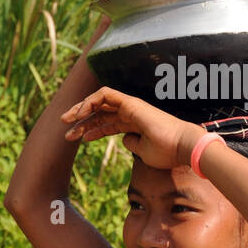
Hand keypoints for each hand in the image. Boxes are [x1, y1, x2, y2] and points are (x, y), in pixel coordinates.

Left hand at [60, 86, 201, 169]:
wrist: (182, 148)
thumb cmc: (167, 153)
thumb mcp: (144, 152)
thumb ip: (133, 144)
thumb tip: (124, 140)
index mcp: (134, 124)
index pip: (107, 122)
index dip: (91, 129)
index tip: (77, 138)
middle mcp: (131, 113)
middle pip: (101, 112)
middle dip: (81, 118)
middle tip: (65, 129)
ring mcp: (131, 106)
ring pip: (99, 101)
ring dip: (81, 109)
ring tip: (66, 121)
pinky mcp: (130, 102)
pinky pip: (105, 94)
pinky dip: (90, 101)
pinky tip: (80, 114)